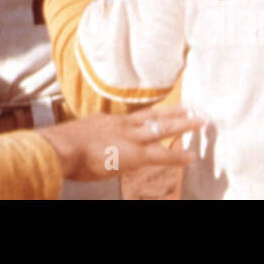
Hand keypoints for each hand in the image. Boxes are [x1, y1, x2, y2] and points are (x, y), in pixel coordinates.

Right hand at [36, 104, 205, 180]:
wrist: (62, 148)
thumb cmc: (61, 146)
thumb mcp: (75, 135)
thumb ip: (85, 137)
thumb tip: (82, 143)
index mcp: (107, 122)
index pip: (135, 116)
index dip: (152, 114)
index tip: (163, 109)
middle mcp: (122, 126)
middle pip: (153, 115)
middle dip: (174, 112)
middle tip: (192, 106)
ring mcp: (130, 138)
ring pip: (162, 128)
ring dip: (184, 125)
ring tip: (201, 122)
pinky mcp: (134, 154)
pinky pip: (161, 154)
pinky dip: (177, 156)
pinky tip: (191, 156)